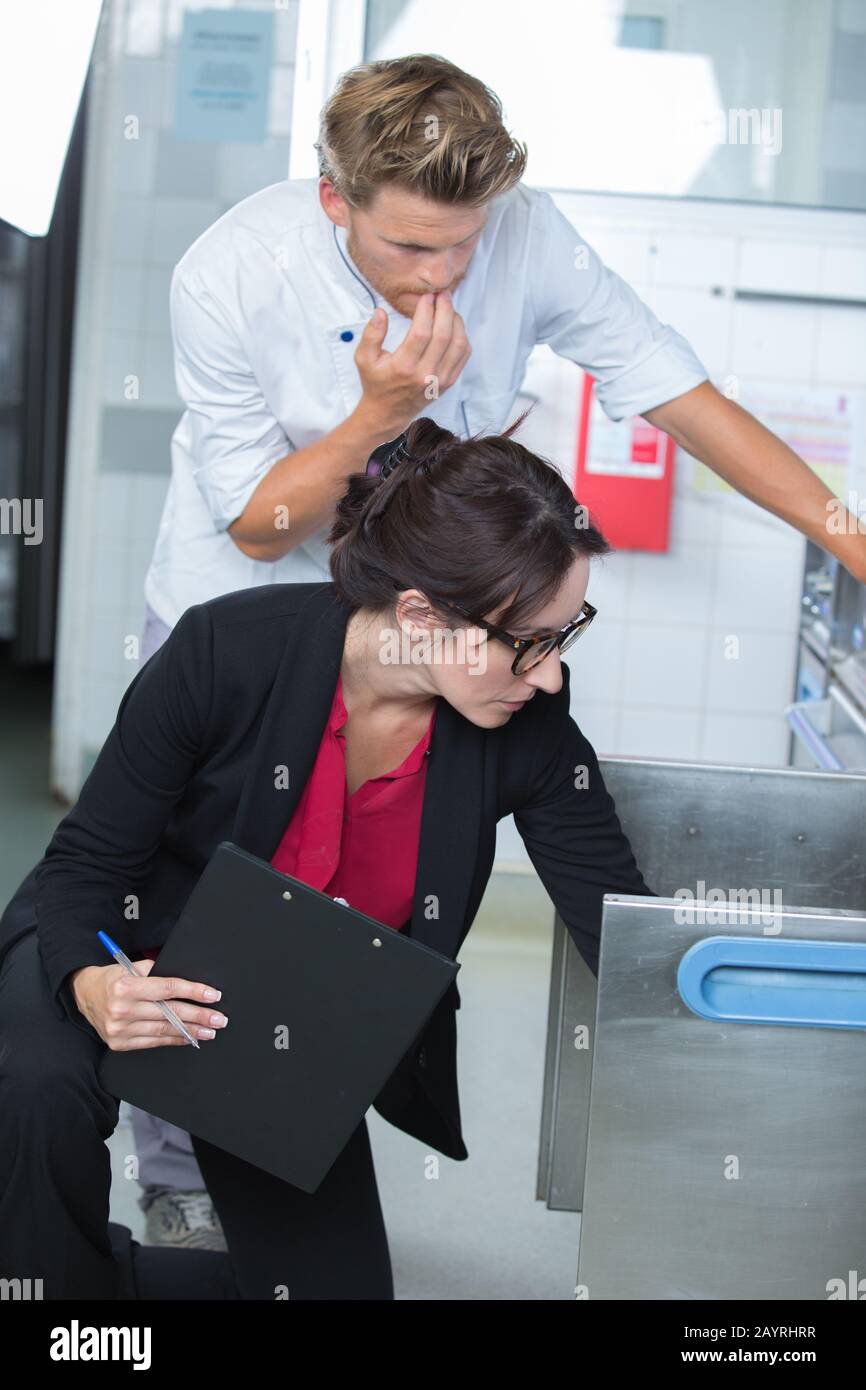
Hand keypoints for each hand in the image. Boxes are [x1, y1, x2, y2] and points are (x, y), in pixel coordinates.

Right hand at [69, 960, 227, 1050]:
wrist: (84, 994)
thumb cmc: (113, 978)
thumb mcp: (131, 966)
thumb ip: (157, 972)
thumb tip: (187, 982)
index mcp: (126, 987)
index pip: (168, 989)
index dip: (193, 992)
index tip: (213, 996)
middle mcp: (122, 1010)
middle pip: (169, 1013)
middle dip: (198, 1016)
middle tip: (218, 1019)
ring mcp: (120, 1030)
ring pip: (164, 1031)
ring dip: (191, 1031)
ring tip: (209, 1030)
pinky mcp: (120, 1043)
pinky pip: (153, 1042)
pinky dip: (174, 1040)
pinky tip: (189, 1037)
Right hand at [353, 289, 471, 435]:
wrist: (388, 413)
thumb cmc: (376, 383)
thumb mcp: (364, 359)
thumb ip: (371, 334)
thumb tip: (380, 312)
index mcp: (403, 367)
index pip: (421, 333)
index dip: (427, 310)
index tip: (426, 296)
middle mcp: (425, 375)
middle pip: (443, 335)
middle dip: (445, 309)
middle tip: (442, 294)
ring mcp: (440, 380)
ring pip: (458, 343)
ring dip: (456, 320)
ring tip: (448, 306)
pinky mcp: (449, 382)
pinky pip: (464, 354)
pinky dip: (462, 335)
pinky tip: (453, 324)